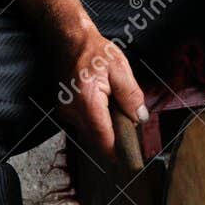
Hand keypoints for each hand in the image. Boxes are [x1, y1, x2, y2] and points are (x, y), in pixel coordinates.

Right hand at [53, 27, 143, 160]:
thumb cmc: (94, 51)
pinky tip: (105, 105)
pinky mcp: (65, 109)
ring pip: (90, 132)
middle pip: (96, 138)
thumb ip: (131, 96)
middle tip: (131, 130)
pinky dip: (97, 120)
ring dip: (106, 127)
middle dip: (115, 138)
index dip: (116, 153)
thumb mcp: (120, 69)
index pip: (102, 138)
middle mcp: (72, 111)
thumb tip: (140, 118)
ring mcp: (65, 111)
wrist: (68, 40)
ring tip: (116, 107)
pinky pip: (85, 123)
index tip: (128, 165)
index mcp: (87, 102)